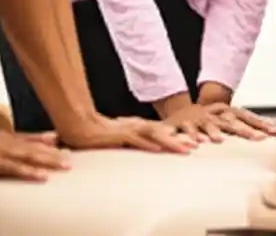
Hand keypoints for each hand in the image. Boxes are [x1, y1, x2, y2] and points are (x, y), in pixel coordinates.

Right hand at [0, 131, 69, 184]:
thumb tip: (29, 150)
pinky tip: (41, 175)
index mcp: (4, 136)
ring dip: (48, 159)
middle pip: (34, 146)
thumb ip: (10, 146)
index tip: (70, 143)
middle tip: (73, 157)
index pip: (32, 137)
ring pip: (28, 154)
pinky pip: (12, 168)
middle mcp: (4, 140)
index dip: (51, 141)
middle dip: (54, 151)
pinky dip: (28, 171)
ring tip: (65, 165)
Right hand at [57, 115, 191, 152]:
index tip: (193, 144)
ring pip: (153, 135)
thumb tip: (150, 147)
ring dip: (169, 142)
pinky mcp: (117, 135)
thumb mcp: (120, 137)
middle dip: (179, 139)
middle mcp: (136, 126)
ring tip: (183, 149)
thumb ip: (135, 140)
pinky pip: (135, 139)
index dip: (178, 137)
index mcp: (138, 126)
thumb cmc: (98, 133)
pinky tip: (157, 148)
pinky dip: (147, 143)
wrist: (79, 126)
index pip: (162, 131)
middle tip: (195, 147)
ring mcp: (128, 129)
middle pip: (163, 132)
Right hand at [163, 102, 275, 143]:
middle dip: (244, 130)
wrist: (182, 113)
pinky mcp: (184, 123)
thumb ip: (248, 127)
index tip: (275, 132)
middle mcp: (216, 114)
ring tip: (220, 140)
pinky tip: (198, 143)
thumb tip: (275, 132)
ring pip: (209, 124)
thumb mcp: (229, 121)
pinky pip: (189, 129)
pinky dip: (193, 135)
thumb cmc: (211, 120)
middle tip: (257, 138)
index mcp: (228, 112)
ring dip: (214, 131)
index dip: (262, 124)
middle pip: (232, 121)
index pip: (248, 117)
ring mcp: (200, 118)